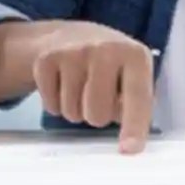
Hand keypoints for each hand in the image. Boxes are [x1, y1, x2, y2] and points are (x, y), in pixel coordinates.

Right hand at [31, 22, 154, 153]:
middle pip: (98, 115)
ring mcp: (74, 52)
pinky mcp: (46, 59)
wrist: (72, 35)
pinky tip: (63, 84)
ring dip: (76, 109)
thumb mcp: (134, 75)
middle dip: (97, 115)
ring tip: (81, 87)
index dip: (134, 126)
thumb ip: (138, 105)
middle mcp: (106, 49)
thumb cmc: (111, 64)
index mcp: (135, 56)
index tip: (130, 149)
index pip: (138, 98)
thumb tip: (130, 143)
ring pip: (73, 113)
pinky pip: (51, 106)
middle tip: (98, 95)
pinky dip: (56, 104)